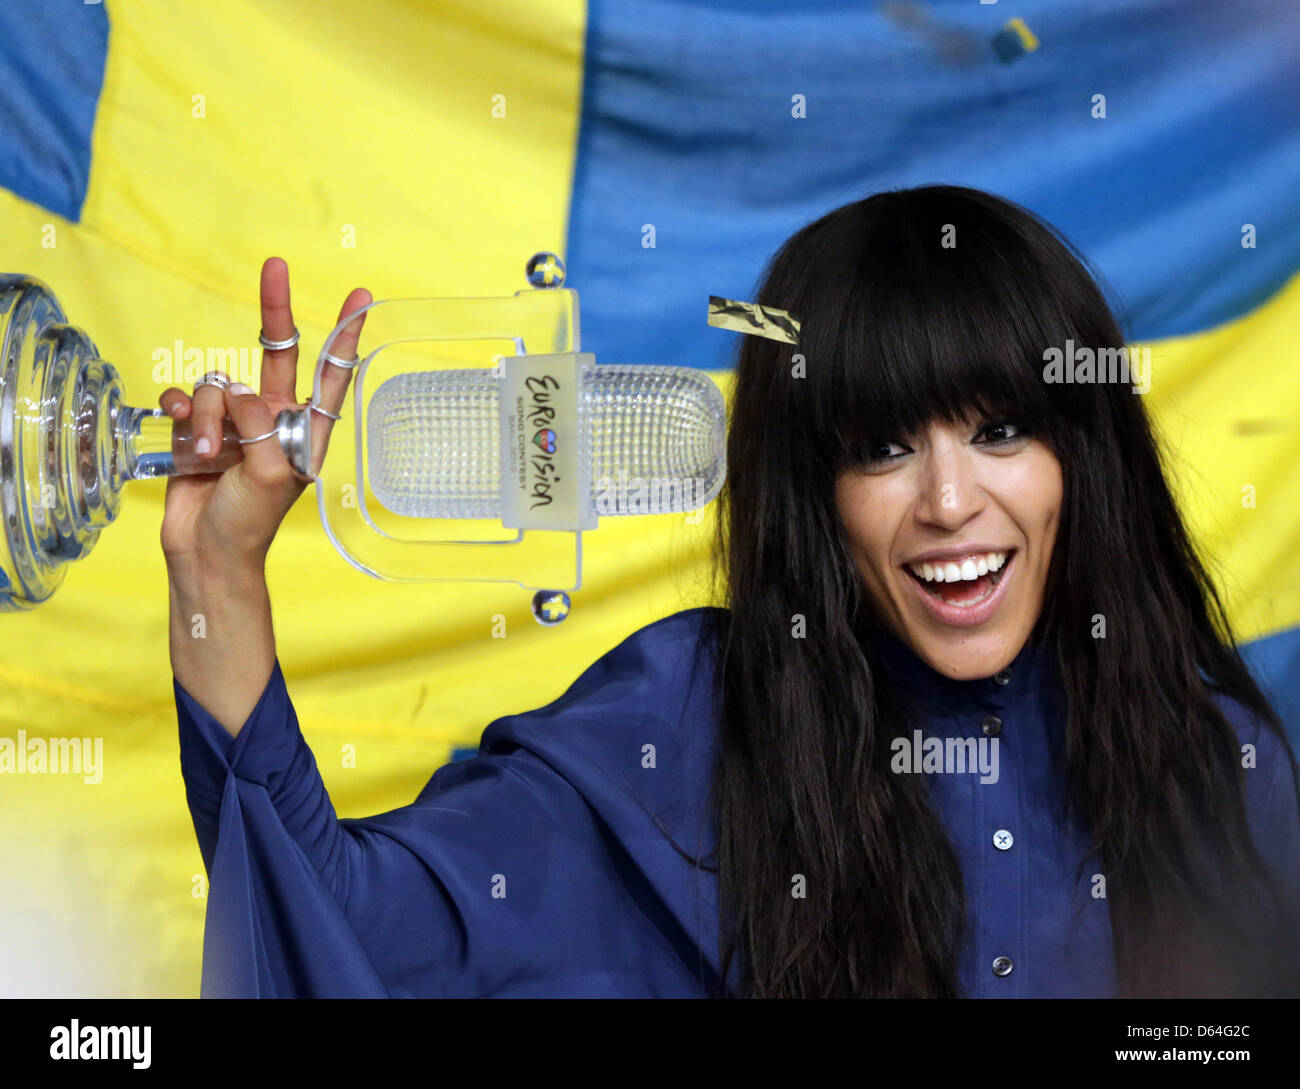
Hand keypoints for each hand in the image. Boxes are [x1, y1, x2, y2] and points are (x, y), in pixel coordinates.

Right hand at [158, 257, 370, 571]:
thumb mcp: (269, 475)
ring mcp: (235, 422)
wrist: (205, 551)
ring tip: (207, 454)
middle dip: (275, 310)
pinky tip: (180, 432)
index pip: (331, 376)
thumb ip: (261, 427)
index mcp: (305, 432)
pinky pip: (187, 398)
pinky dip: (180, 412)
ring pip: (219, 385)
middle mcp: (273, 420)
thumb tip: (239, 393)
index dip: (345, 337)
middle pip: (277, 354)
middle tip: (276, 266)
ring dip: (207, 416)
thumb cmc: (249, 522)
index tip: (360, 298)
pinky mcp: (198, 429)